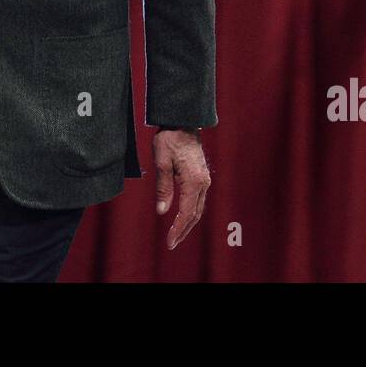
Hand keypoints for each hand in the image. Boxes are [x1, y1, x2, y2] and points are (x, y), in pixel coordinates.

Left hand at [153, 128, 210, 249]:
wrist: (182, 122)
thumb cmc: (170, 139)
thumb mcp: (161, 162)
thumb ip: (163, 187)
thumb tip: (162, 211)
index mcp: (194, 181)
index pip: (186, 213)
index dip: (178, 229)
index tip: (169, 242)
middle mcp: (203, 183)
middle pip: (195, 214)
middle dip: (183, 231)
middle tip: (171, 244)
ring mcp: (204, 180)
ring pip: (198, 209)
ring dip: (188, 224)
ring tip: (176, 235)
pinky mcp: (202, 177)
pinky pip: (198, 200)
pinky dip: (191, 213)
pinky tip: (183, 218)